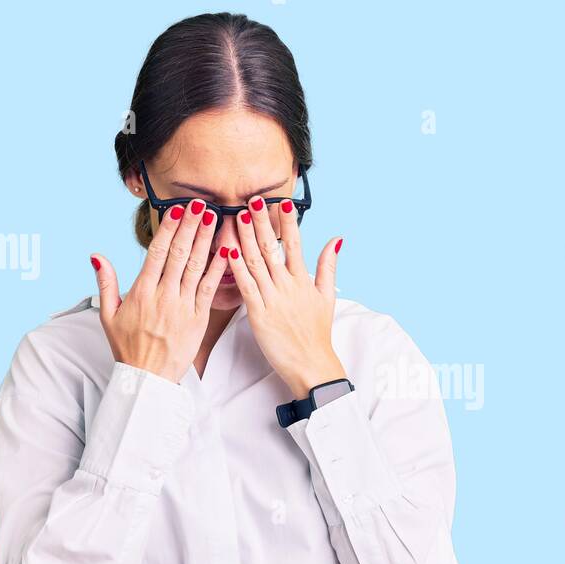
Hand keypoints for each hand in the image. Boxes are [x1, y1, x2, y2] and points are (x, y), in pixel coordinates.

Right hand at [91, 200, 224, 383]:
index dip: (168, 230)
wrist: (148, 378)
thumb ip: (105, 283)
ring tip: (214, 218)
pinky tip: (227, 249)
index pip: (156, 253)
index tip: (176, 210)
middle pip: (178, 254)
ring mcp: (183, 307)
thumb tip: (97, 255)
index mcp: (141, 292)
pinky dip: (219, 268)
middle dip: (190, 227)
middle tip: (200, 204)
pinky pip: (209, 289)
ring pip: (195, 267)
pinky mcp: (198, 318)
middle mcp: (163, 296)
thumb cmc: (127, 347)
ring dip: (205, 240)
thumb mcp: (108, 315)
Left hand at [225, 196, 346, 398]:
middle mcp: (287, 286)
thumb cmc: (318, 332)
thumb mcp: (327, 296)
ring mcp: (272, 299)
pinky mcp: (258, 314)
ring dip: (244, 238)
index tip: (280, 203)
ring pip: (255, 262)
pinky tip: (228, 250)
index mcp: (303, 280)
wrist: (311, 364)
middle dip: (260, 222)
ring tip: (236, 216)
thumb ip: (329, 266)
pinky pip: (245, 286)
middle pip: (271, 248)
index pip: (294, 244)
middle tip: (251, 200)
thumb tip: (336, 238)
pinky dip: (236, 267)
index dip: (287, 223)